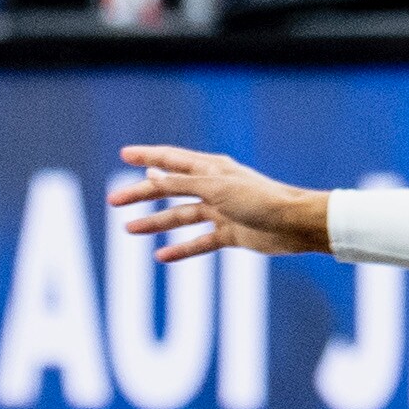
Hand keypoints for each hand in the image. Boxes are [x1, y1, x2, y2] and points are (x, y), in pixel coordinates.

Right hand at [108, 146, 330, 262]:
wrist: (294, 224)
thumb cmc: (260, 199)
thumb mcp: (216, 188)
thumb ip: (184, 182)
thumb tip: (152, 174)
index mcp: (213, 169)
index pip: (173, 159)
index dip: (149, 156)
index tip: (125, 152)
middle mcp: (216, 187)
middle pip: (171, 189)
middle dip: (142, 194)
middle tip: (113, 201)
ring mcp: (223, 211)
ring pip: (182, 216)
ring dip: (156, 223)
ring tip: (128, 230)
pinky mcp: (231, 233)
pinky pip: (200, 242)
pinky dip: (181, 249)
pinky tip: (161, 256)